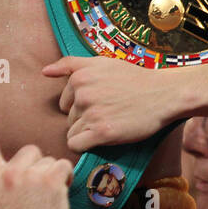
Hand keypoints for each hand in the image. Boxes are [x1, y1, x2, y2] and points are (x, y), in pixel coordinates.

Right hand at [0, 99, 72, 208]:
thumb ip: (4, 181)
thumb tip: (14, 168)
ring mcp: (29, 175)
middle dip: (38, 166)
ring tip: (46, 199)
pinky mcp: (50, 179)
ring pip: (49, 160)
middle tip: (37, 192)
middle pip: (31, 151)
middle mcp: (9, 173)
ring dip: (52, 176)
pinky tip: (59, 195)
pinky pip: (63, 166)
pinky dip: (65, 178)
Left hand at [42, 55, 174, 151]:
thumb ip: (71, 65)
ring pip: (72, 132)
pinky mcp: (102, 133)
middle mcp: (82, 94)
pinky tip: (100, 140)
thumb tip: (44, 71)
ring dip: (86, 133)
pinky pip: (76, 145)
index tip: (100, 104)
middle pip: (68, 118)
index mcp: (79, 77)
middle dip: (84, 120)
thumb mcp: (101, 62)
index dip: (81, 107)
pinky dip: (84, 146)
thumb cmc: (133, 79)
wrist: (163, 94)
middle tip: (108, 114)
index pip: (64, 102)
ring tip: (109, 124)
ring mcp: (91, 113)